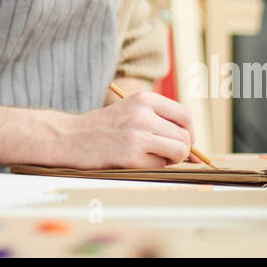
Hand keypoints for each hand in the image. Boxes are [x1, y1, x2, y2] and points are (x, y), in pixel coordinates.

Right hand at [63, 92, 194, 168]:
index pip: (186, 115)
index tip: (180, 141)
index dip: (189, 132)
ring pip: (179, 151)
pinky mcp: (131, 154)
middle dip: (180, 150)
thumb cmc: (104, 128)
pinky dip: (153, 167)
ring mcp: (138, 133)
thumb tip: (196, 152)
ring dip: (170, 159)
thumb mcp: (132, 111)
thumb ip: (161, 122)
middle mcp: (143, 113)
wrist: (71, 137)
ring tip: (150, 156)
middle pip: (185, 136)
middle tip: (161, 153)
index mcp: (145, 98)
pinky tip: (135, 161)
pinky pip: (161, 165)